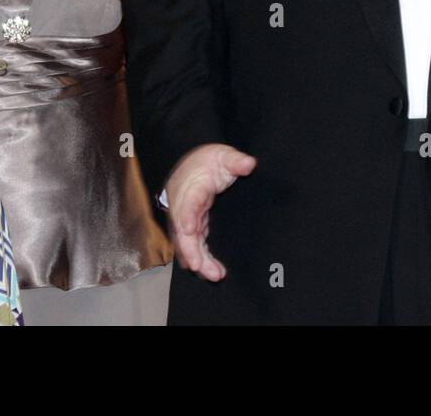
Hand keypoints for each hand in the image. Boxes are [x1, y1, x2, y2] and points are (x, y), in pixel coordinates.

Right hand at [165, 143, 256, 281]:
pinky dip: (202, 259)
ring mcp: (186, 218)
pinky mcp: (192, 227)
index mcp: (191, 187)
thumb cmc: (208, 161)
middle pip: (183, 231)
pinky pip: (194, 246)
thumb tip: (248, 164)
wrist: (193, 166)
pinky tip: (214, 272)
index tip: (190, 228)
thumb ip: (235, 160)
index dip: (187, 215)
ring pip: (187, 243)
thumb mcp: (222, 155)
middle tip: (201, 267)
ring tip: (215, 275)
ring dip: (199, 260)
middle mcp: (183, 206)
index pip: (187, 201)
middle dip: (190, 250)